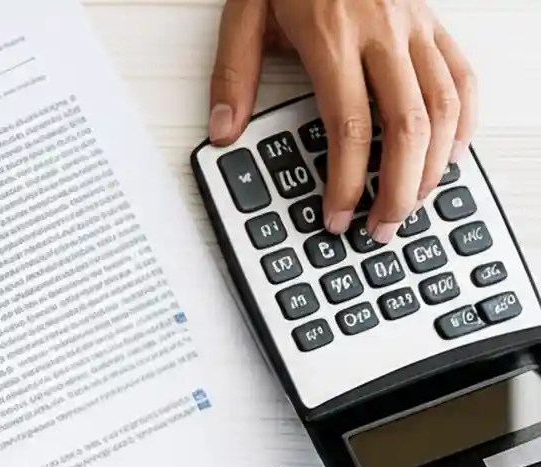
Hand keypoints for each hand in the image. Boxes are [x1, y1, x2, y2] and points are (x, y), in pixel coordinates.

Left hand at [208, 0, 475, 245]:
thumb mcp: (243, 12)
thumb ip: (232, 74)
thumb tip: (223, 133)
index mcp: (332, 36)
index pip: (349, 126)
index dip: (348, 181)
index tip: (337, 214)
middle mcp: (382, 32)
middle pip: (407, 126)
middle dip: (397, 188)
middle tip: (379, 227)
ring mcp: (415, 26)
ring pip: (446, 107)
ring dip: (433, 166)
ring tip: (410, 204)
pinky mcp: (433, 21)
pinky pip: (462, 77)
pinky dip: (462, 123)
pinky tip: (446, 155)